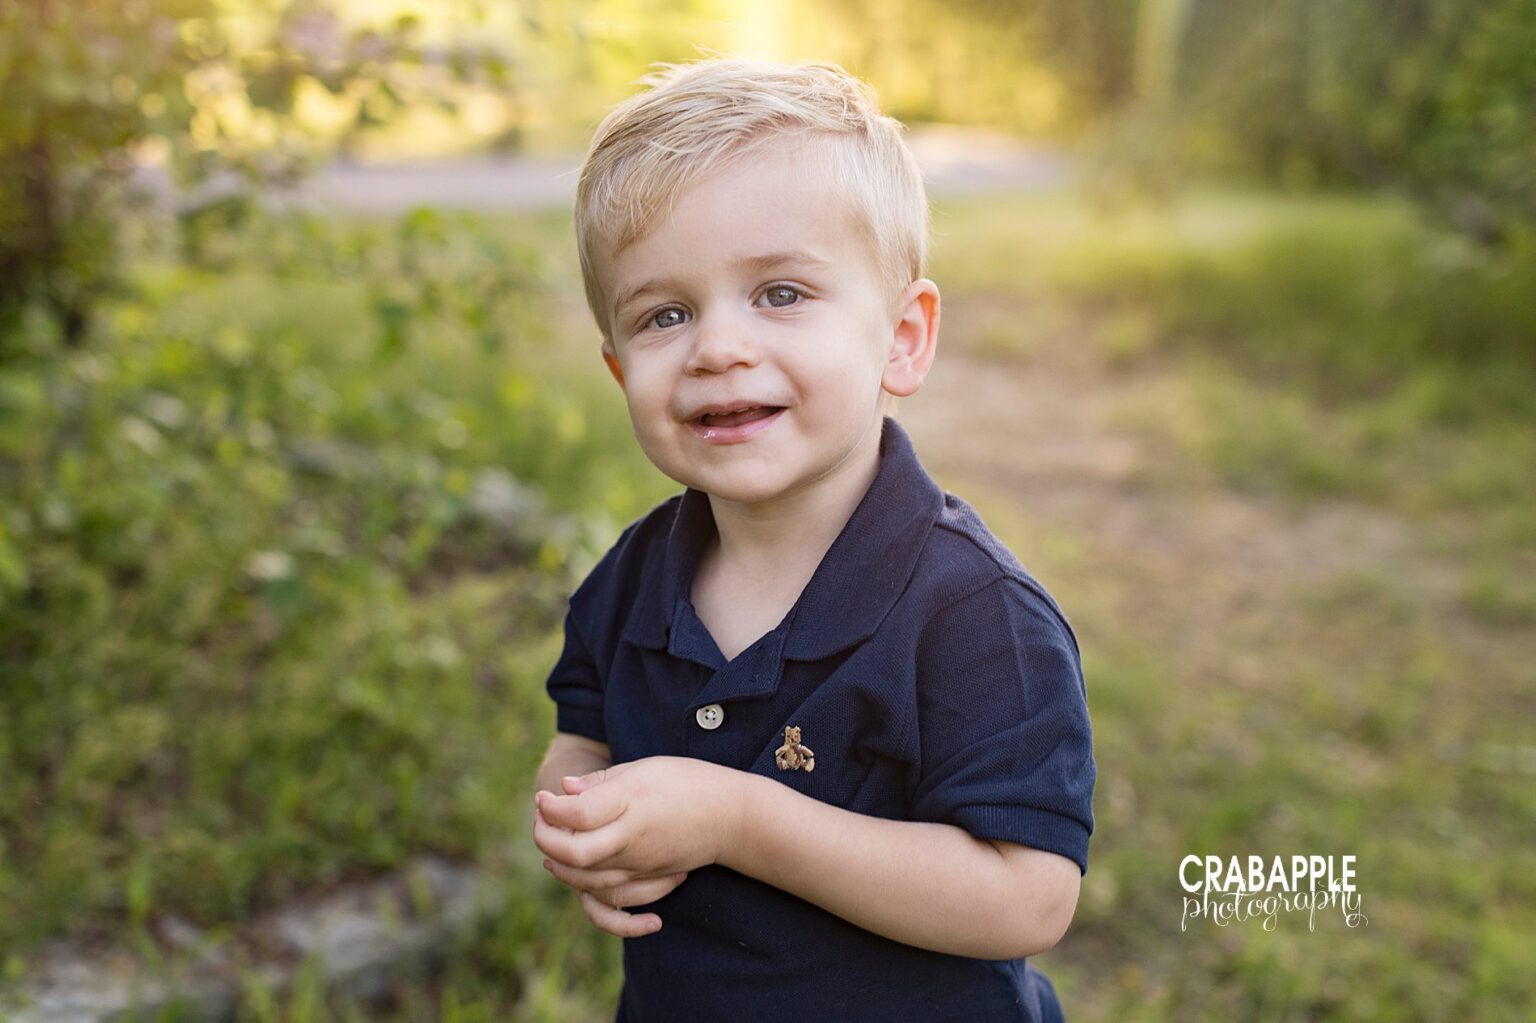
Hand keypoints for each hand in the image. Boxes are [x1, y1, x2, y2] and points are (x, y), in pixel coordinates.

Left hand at [533, 757, 745, 934]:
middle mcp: (634, 838)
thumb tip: (564, 789)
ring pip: (586, 881)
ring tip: (552, 844)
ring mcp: (640, 865)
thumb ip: (601, 781)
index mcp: (633, 802)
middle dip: (547, 839)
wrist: (731, 816)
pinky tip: (576, 880)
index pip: (577, 813)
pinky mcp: (647, 880)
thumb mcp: (643, 767)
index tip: (544, 797)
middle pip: (576, 852)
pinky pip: (613, 904)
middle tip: (542, 820)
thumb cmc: (687, 781)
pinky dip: (590, 899)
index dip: (551, 807)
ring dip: (559, 865)